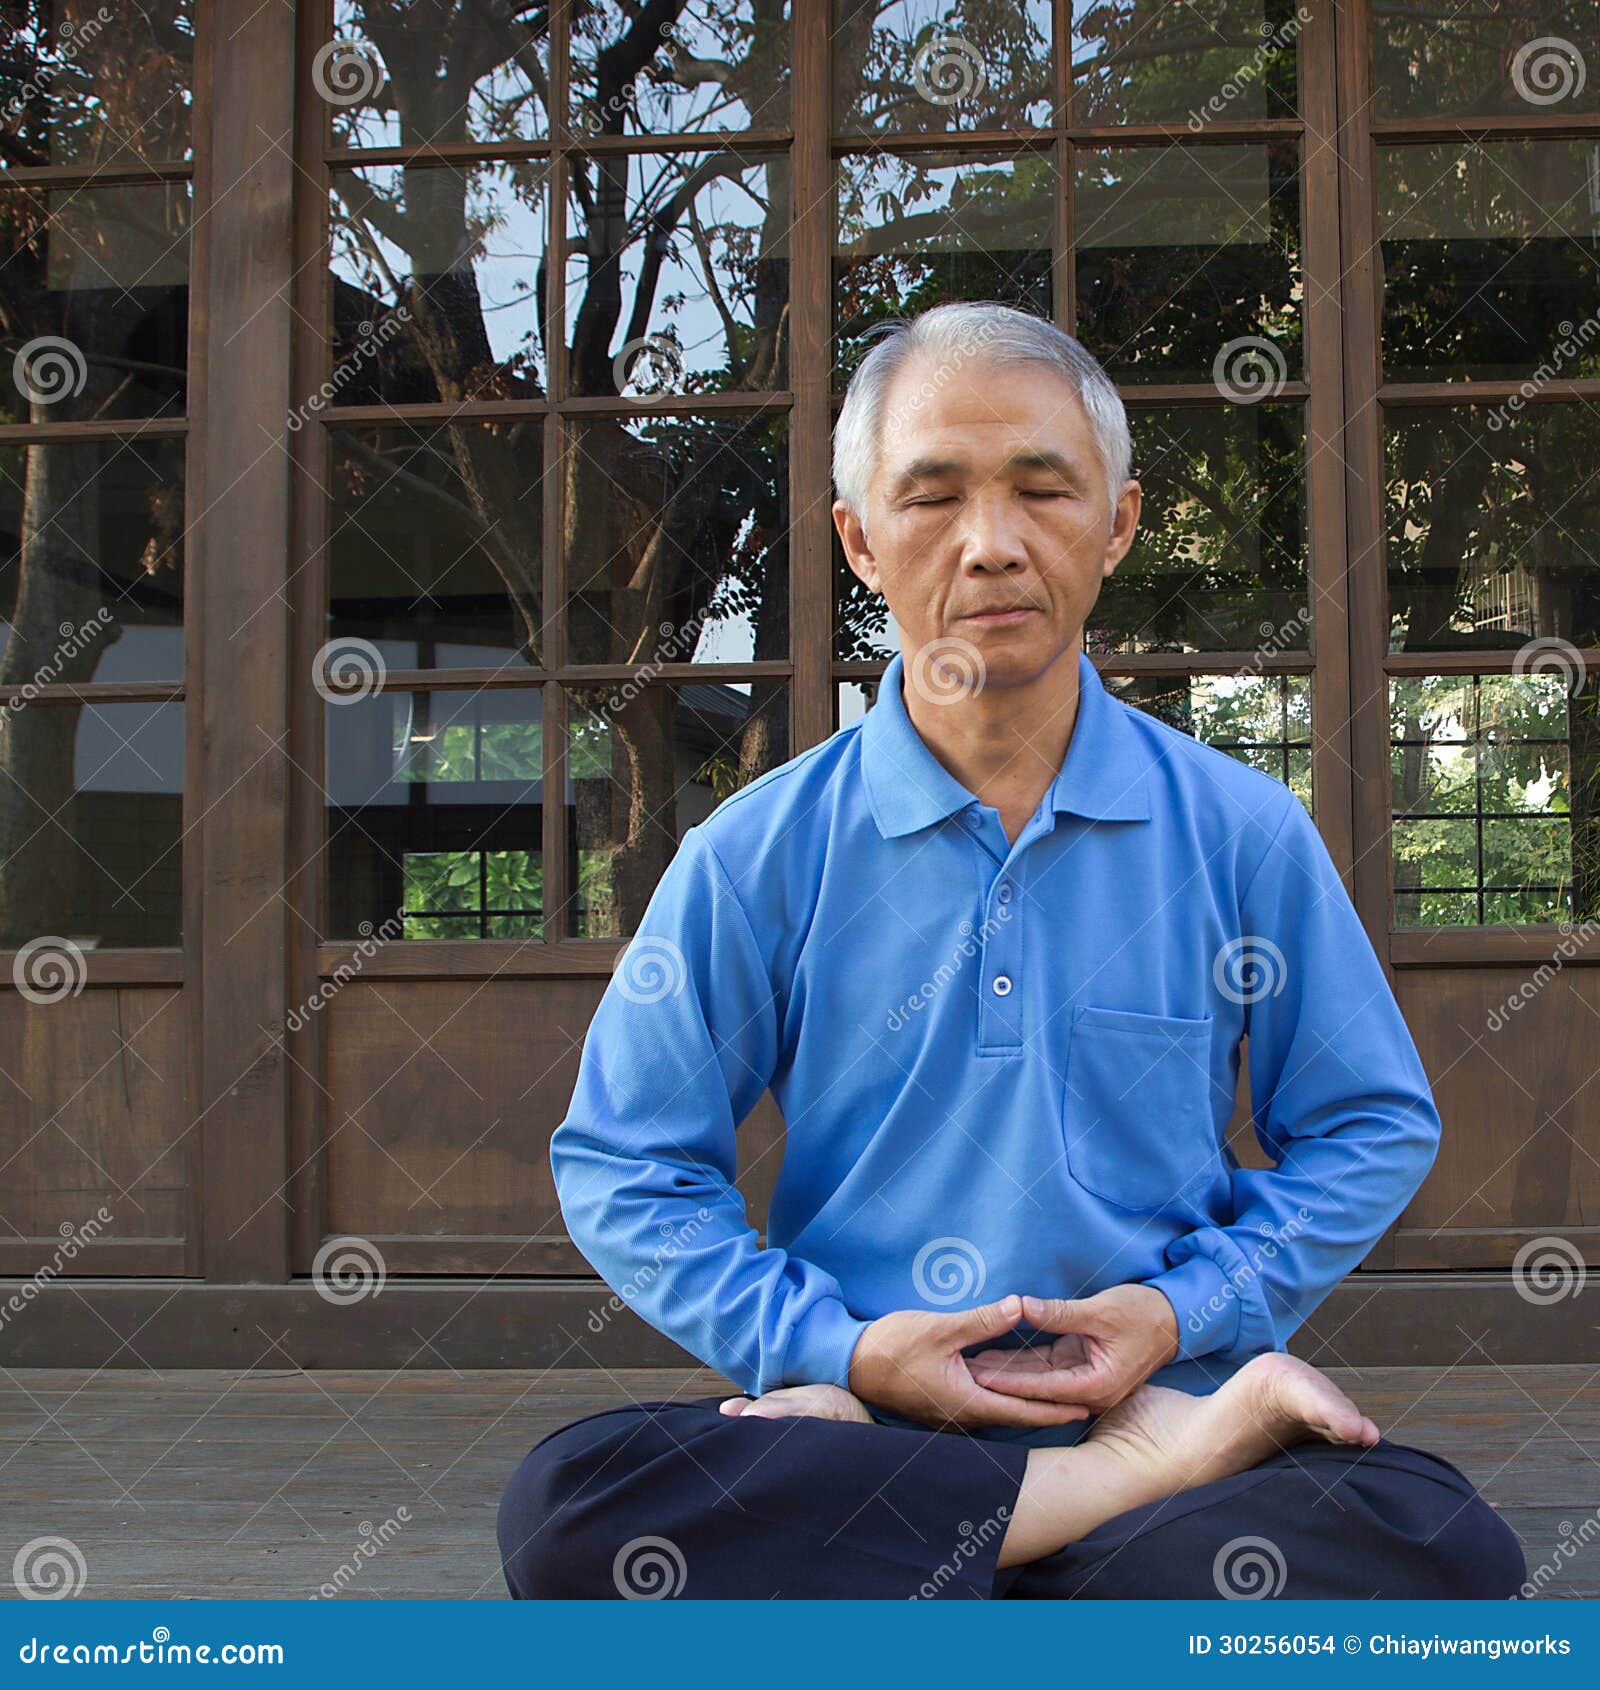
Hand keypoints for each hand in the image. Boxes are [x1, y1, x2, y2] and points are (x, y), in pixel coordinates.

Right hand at [847, 1295, 1093, 1431]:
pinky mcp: (942, 1403)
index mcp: (967, 1402)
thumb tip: (1020, 1306)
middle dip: (1048, 1409)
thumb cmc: (892, 1347)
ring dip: (1026, 1403)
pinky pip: (982, 1404)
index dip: (1054, 1409)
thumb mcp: (940, 1329)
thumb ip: (982, 1320)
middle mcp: (963, 1415)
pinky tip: (1013, 1385)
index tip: (1084, 1409)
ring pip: (998, 1410)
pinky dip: (1003, 1396)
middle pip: (1014, 1414)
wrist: (851, 1364)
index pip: (1021, 1410)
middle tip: (1083, 1406)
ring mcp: (951, 1412)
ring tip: (1056, 1397)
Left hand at [965, 1284, 1180, 1413]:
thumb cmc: (1144, 1314)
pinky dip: (1023, 1360)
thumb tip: (1023, 1306)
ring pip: (1039, 1376)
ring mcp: (1085, 1379)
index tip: (979, 1374)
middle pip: (1036, 1387)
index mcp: (1097, 1385)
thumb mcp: (1101, 1311)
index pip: (1042, 1386)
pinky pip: (1047, 1365)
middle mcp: (1090, 1390)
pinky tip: (996, 1354)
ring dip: (1008, 1369)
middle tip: (963, 1372)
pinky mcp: (1082, 1366)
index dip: (1009, 1379)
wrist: (1175, 1318)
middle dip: (1001, 1379)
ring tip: (972, 1363)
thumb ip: (1061, 1312)